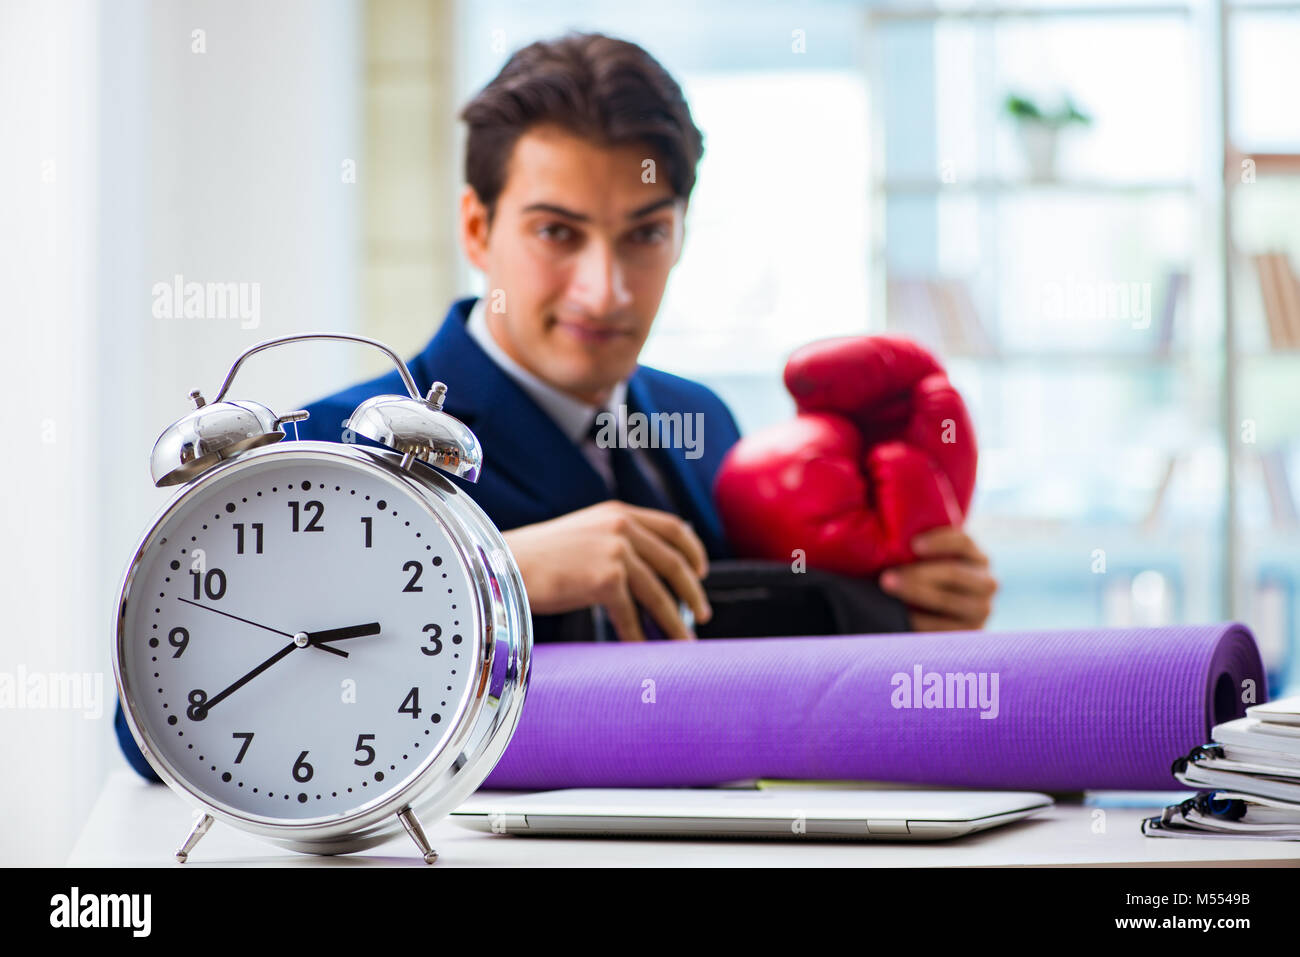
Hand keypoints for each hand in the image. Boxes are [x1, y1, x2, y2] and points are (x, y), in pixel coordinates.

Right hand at [503, 501, 711, 641]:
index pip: (673, 527)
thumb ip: (612, 543)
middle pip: (674, 563)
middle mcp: (622, 527)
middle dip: (692, 591)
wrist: (502, 565)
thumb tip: (643, 573)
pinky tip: (643, 650)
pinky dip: (639, 636)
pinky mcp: (606, 579)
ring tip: (685, 642)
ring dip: (674, 621)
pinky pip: (632, 615)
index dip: (693, 551)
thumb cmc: (536, 558)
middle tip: (702, 614)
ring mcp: (616, 551)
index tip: (701, 572)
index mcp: (618, 513)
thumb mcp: (581, 536)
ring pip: (659, 593)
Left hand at [878, 526, 996, 631]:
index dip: (940, 541)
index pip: (963, 542)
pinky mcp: (972, 634)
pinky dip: (921, 623)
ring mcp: (983, 610)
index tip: (913, 545)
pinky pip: (944, 629)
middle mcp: (987, 582)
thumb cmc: (924, 578)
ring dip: (915, 596)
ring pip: (947, 600)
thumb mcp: (929, 561)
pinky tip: (900, 618)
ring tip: (889, 594)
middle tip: (885, 577)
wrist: (940, 618)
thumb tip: (889, 530)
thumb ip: (919, 546)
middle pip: (953, 573)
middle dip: (917, 575)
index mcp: (977, 557)